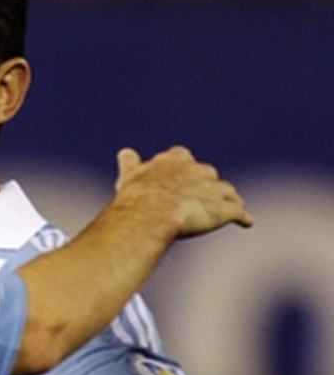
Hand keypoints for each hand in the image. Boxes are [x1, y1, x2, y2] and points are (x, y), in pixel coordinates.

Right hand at [114, 147, 253, 237]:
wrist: (151, 214)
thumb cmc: (137, 197)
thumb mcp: (130, 176)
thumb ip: (130, 164)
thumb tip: (126, 153)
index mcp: (173, 161)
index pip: (180, 156)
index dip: (182, 165)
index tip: (181, 171)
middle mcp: (196, 171)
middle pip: (207, 172)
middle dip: (207, 182)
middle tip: (205, 193)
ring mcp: (212, 189)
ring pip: (227, 190)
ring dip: (230, 197)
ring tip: (235, 205)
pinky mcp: (223, 209)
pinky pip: (238, 212)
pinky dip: (243, 216)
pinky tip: (247, 222)